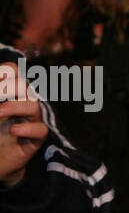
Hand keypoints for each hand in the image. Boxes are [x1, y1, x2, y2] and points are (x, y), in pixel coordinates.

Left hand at [0, 67, 45, 188]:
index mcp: (8, 94)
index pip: (12, 71)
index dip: (4, 71)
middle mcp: (21, 105)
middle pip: (24, 86)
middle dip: (8, 87)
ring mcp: (30, 121)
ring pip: (34, 105)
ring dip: (15, 106)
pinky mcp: (34, 141)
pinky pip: (40, 130)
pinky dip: (28, 128)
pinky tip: (13, 130)